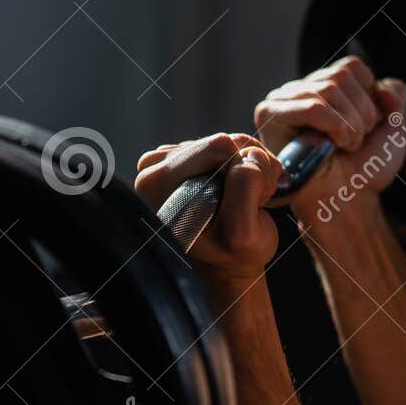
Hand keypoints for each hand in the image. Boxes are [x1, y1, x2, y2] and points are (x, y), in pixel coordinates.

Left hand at [135, 134, 283, 287]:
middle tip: (247, 204)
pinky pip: (236, 143)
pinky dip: (248, 166)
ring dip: (251, 170)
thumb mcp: (242, 234)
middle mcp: (155, 167)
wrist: (226, 263)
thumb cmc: (231, 255)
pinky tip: (240, 192)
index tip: (240, 208)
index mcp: (156, 185)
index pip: (218, 149)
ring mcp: (171, 158)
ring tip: (244, 202)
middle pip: (226, 141)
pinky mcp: (190, 152)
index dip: (244, 176)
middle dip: (248, 170)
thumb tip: (250, 156)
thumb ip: (245, 188)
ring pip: (235, 141)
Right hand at [252, 57, 405, 223]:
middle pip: (341, 76)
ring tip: (345, 147)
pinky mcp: (271, 117)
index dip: (369, 97)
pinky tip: (333, 146)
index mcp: (324, 87)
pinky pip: (313, 106)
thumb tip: (381, 86)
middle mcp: (300, 91)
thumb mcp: (393, 127)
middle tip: (356, 142)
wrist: (348, 201)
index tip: (367, 128)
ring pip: (328, 89)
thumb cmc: (365, 170)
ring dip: (349, 124)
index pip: (351, 67)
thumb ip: (394, 97)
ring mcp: (283, 102)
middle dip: (362, 113)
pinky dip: (335, 126)